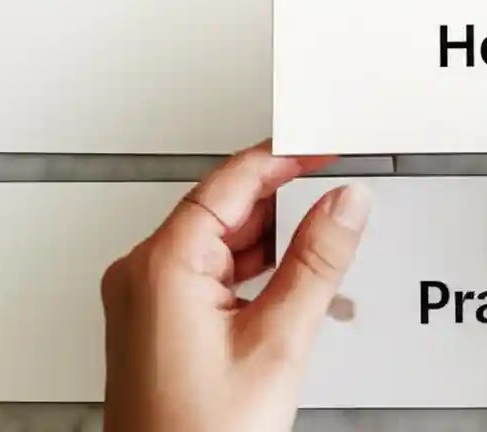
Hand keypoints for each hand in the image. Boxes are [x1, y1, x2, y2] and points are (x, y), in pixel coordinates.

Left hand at [100, 141, 371, 431]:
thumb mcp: (278, 340)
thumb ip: (317, 261)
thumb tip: (344, 205)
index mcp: (162, 266)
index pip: (231, 181)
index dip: (284, 157)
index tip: (321, 147)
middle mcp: (142, 275)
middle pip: (225, 209)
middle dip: (284, 202)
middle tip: (336, 197)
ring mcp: (146, 300)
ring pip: (221, 243)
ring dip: (274, 242)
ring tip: (324, 251)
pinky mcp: (157, 324)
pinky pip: (212, 275)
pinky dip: (256, 273)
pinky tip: (292, 286)